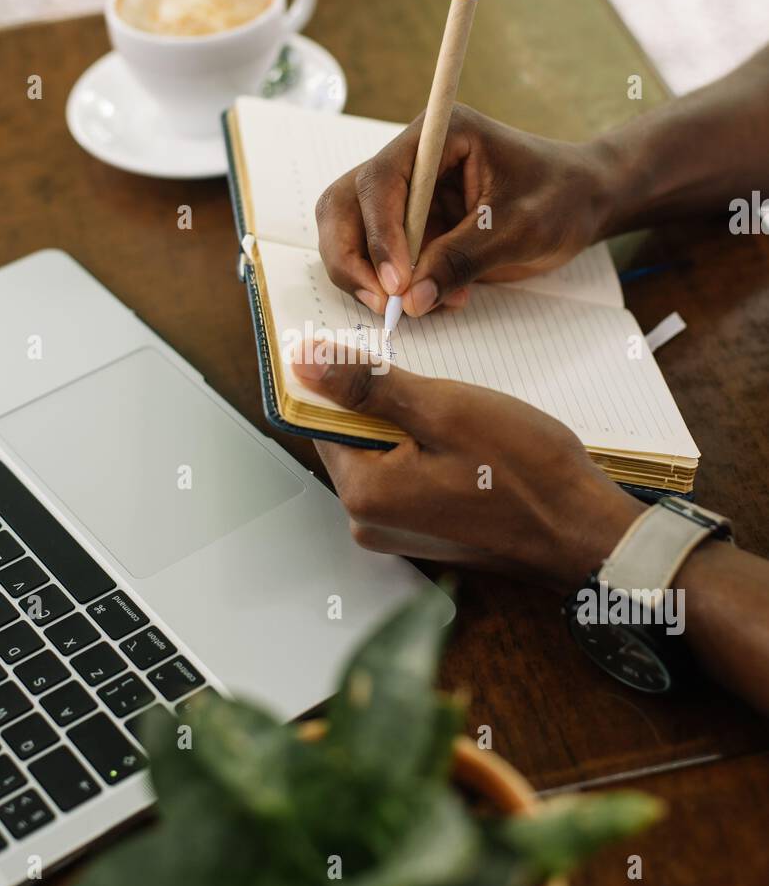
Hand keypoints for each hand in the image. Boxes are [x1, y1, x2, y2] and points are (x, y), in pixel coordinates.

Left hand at [294, 345, 640, 590]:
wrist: (582, 530)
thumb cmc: (525, 473)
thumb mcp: (443, 409)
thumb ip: (367, 386)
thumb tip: (304, 362)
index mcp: (364, 494)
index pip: (323, 419)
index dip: (347, 378)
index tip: (380, 354)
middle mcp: (369, 521)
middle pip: (353, 437)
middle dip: (386, 402)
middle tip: (438, 386)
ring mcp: (397, 531)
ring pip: (385, 452)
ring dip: (412, 424)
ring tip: (459, 414)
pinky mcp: (425, 529)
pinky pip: (409, 474)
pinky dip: (429, 449)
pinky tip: (467, 439)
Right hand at [315, 103, 616, 316]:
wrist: (582, 203)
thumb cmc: (560, 198)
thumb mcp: (520, 229)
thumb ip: (463, 259)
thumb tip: (412, 300)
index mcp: (436, 137)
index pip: (381, 180)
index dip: (381, 234)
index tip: (398, 283)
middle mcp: (409, 161)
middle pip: (345, 205)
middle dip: (353, 259)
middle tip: (385, 304)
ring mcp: (405, 197)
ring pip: (349, 235)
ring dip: (369, 279)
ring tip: (417, 306)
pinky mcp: (409, 229)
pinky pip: (379, 263)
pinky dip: (394, 290)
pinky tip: (439, 300)